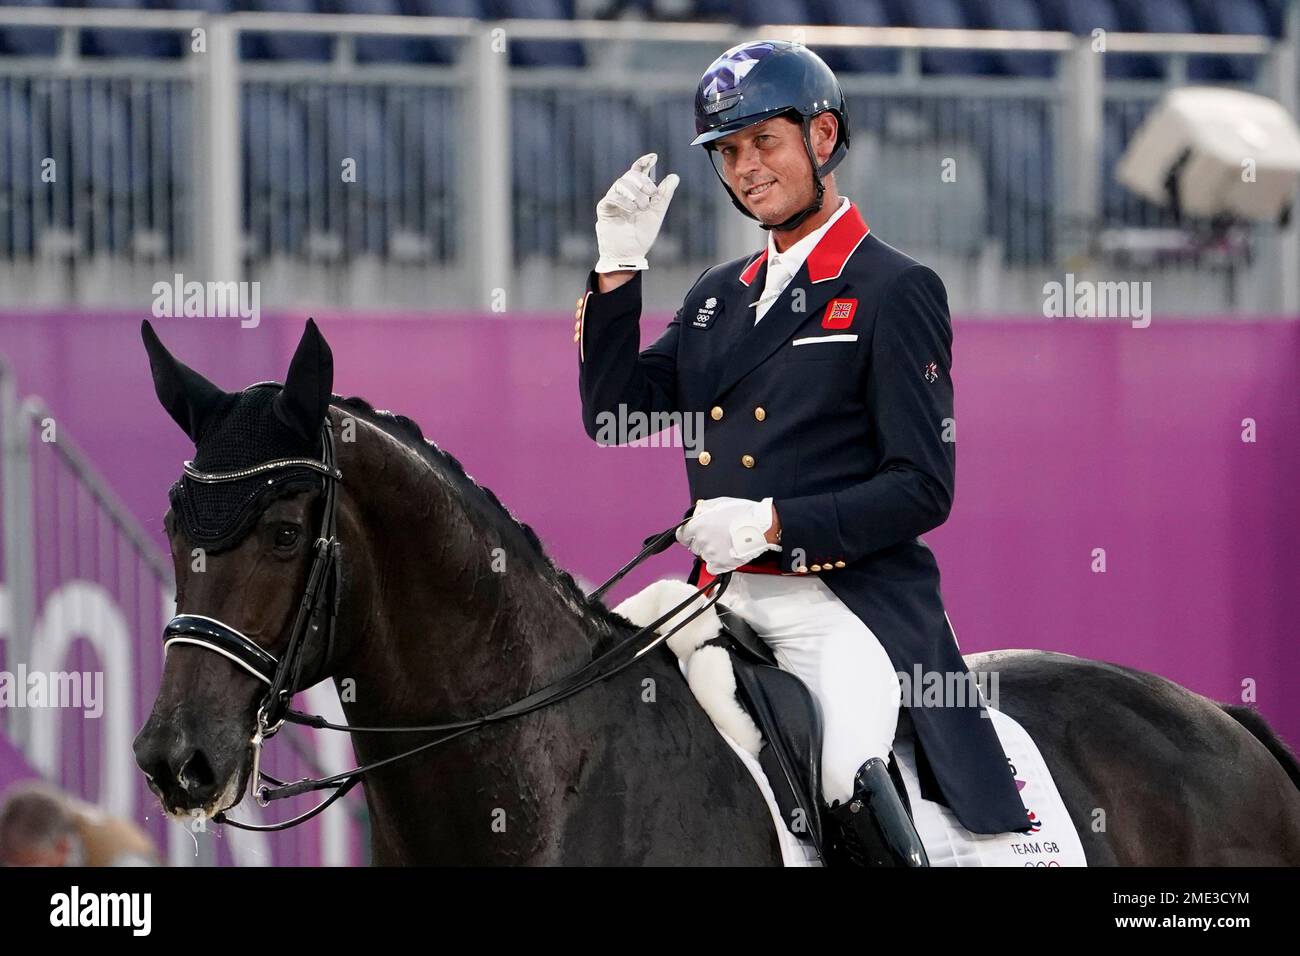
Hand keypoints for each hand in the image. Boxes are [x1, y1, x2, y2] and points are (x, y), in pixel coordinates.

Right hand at [595, 153, 679, 273]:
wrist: (630, 255)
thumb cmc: (641, 235)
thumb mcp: (657, 213)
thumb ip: (664, 196)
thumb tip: (674, 176)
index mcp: (636, 193)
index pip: (638, 171)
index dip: (644, 162)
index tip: (654, 157)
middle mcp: (623, 194)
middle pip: (630, 175)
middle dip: (643, 181)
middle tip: (652, 194)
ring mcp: (613, 200)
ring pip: (621, 183)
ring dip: (635, 193)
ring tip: (642, 207)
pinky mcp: (604, 209)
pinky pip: (612, 197)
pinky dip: (624, 201)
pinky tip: (632, 210)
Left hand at [676, 496, 777, 573]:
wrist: (761, 526)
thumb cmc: (743, 513)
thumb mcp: (720, 503)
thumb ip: (703, 509)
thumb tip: (696, 512)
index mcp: (698, 524)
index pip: (681, 535)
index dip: (688, 535)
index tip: (693, 535)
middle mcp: (702, 540)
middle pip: (693, 546)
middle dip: (701, 542)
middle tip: (715, 537)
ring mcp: (710, 553)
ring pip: (703, 556)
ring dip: (710, 552)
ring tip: (724, 544)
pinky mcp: (720, 564)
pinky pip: (711, 568)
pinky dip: (716, 564)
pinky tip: (725, 555)